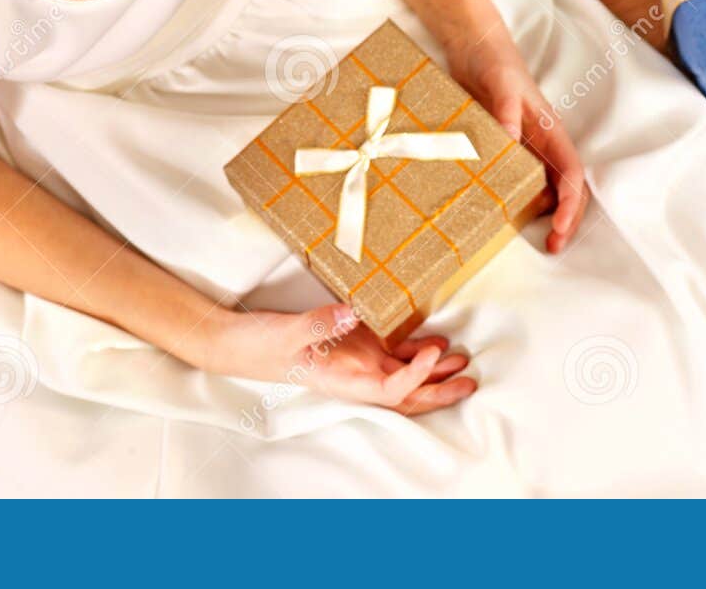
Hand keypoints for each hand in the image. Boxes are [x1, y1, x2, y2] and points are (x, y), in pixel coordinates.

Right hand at [216, 303, 475, 415]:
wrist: (235, 342)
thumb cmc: (256, 346)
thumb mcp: (285, 333)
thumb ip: (319, 323)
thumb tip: (354, 313)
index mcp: (341, 381)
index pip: (388, 390)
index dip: (415, 379)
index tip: (434, 355)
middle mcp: (353, 375)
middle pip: (405, 393)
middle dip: (439, 390)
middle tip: (470, 380)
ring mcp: (353, 360)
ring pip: (401, 372)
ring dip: (433, 369)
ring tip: (462, 360)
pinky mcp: (351, 343)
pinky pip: (388, 350)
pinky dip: (412, 347)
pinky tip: (432, 340)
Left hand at [442, 17, 589, 252]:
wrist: (474, 48)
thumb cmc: (494, 62)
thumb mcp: (500, 84)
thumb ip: (506, 111)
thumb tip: (511, 143)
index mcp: (551, 130)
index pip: (571, 173)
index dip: (570, 203)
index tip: (559, 226)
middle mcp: (543, 143)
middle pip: (566, 188)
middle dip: (566, 219)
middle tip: (553, 247)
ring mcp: (525, 148)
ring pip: (546, 188)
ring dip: (545, 215)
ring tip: (536, 241)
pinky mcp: (506, 149)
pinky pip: (519, 181)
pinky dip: (519, 201)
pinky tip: (505, 215)